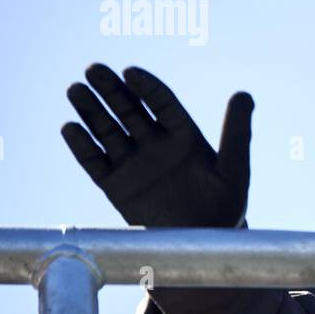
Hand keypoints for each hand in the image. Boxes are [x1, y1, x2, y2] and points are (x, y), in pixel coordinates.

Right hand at [60, 63, 253, 227]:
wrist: (202, 244)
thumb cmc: (225, 207)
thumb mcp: (234, 168)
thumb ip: (237, 133)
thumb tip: (245, 94)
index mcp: (184, 135)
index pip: (162, 103)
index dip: (146, 87)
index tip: (130, 71)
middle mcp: (155, 144)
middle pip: (129, 110)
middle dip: (111, 90)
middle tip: (93, 69)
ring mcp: (133, 163)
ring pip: (107, 131)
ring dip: (91, 111)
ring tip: (75, 89)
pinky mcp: (116, 186)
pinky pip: (94, 163)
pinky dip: (82, 146)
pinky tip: (70, 127)